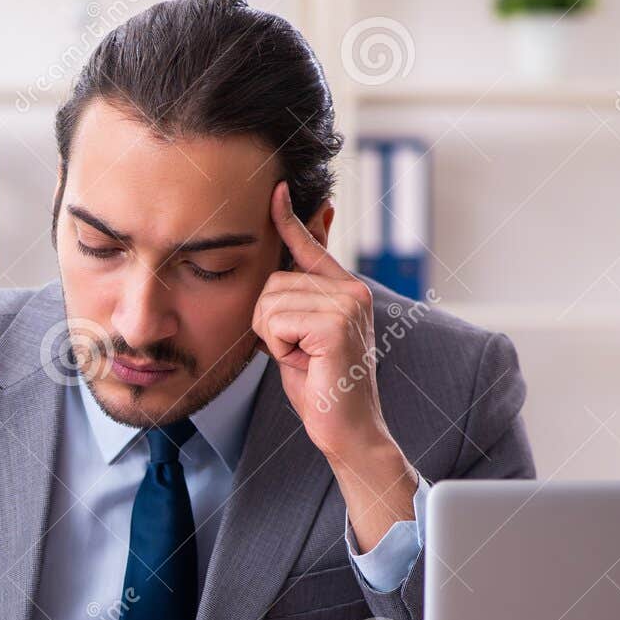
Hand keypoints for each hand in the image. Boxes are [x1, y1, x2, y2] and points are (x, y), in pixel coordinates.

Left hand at [253, 180, 417, 550]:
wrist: (346, 429)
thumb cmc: (321, 385)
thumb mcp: (300, 337)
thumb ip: (293, 302)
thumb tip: (278, 275)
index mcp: (344, 289)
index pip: (310, 245)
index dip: (290, 219)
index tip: (275, 190)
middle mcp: (352, 289)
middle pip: (272, 281)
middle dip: (268, 323)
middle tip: (298, 352)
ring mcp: (348, 304)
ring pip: (269, 302)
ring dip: (272, 338)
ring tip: (303, 358)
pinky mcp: (337, 324)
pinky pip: (275, 322)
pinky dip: (278, 349)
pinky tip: (305, 363)